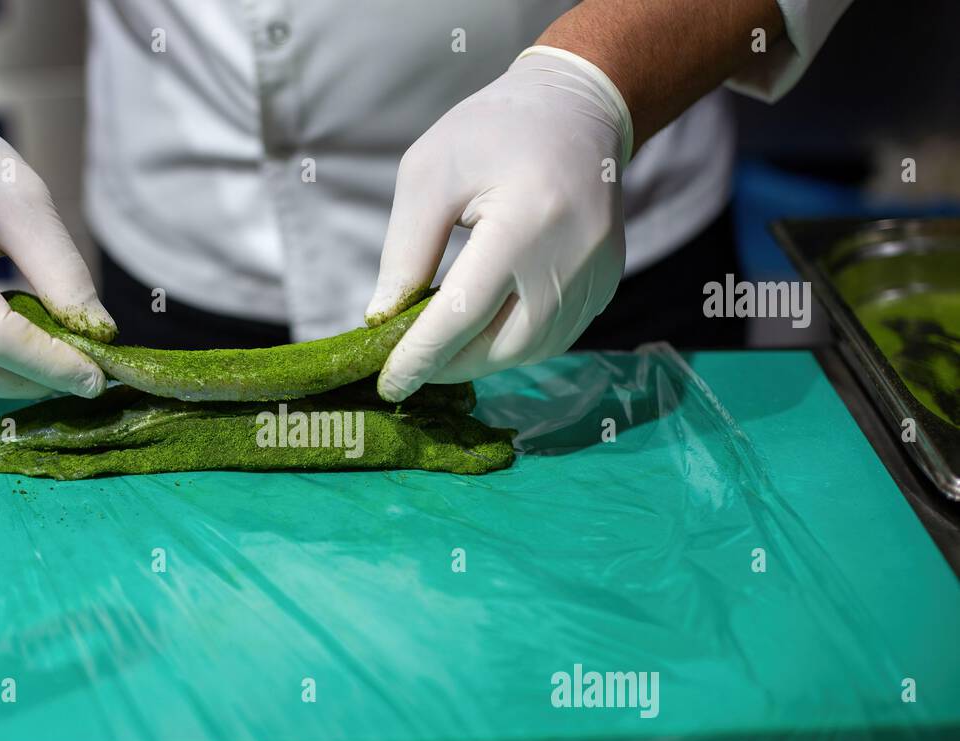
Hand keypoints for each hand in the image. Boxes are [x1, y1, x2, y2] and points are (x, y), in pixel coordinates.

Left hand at [366, 47, 631, 401]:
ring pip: (531, 349)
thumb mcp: (429, 174)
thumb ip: (404, 251)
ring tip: (443, 346)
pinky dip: (512, 343)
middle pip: (502, 345)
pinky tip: (483, 329)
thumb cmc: (492, 132)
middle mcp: (571, 257)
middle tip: (410, 363)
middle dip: (450, 364)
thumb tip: (382, 319)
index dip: (421, 356)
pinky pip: (555, 335)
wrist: (577, 108)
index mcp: (525, 222)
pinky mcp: (606, 282)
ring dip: (481, 358)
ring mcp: (597, 274)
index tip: (388, 384)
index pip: (463, 313)